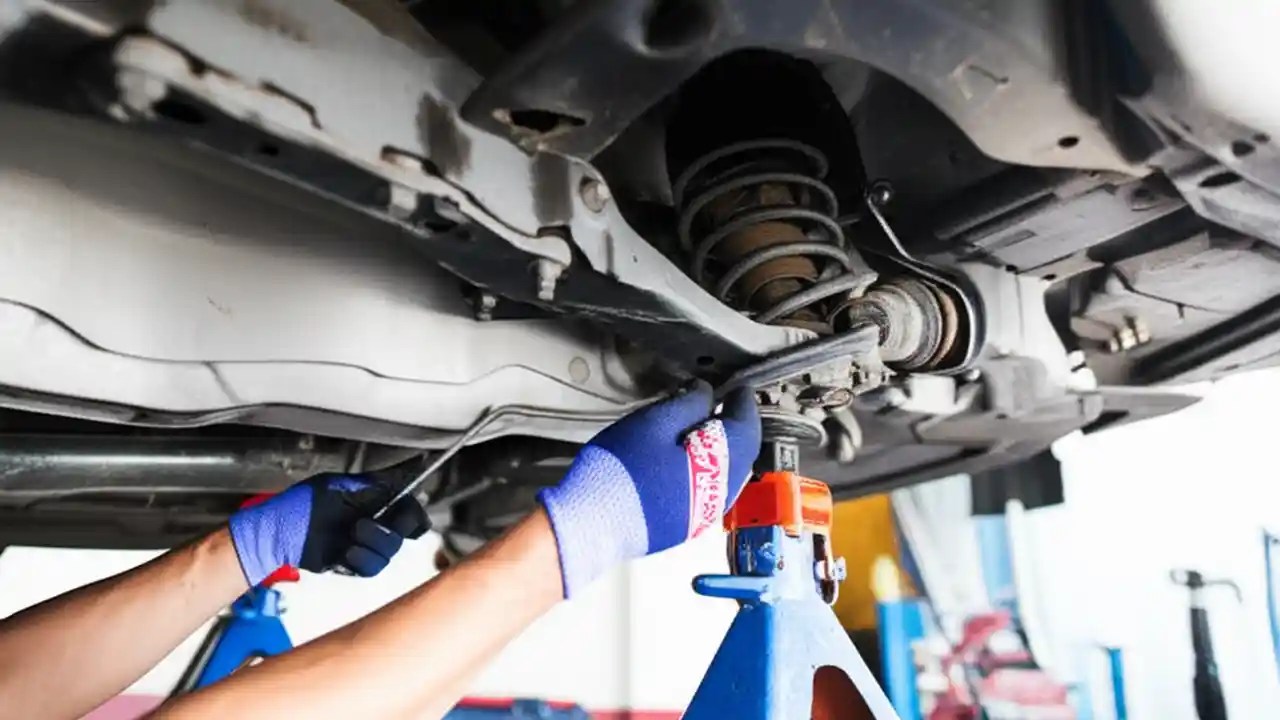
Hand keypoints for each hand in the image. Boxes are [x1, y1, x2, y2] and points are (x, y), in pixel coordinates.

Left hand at [228, 474, 429, 585]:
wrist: (278, 535)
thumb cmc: (304, 503)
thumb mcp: (341, 486)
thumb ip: (379, 482)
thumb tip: (413, 467)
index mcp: (376, 498)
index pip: (411, 506)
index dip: (414, 514)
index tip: (408, 517)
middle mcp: (375, 520)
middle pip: (405, 531)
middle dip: (387, 530)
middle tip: (362, 524)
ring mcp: (367, 543)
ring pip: (390, 551)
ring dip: (372, 544)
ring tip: (350, 537)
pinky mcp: (357, 563)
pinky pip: (373, 567)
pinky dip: (363, 560)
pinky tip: (346, 553)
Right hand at [537, 381, 760, 596]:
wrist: (593, 522)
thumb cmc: (621, 472)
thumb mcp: (655, 421)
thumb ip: (688, 403)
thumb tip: (705, 393)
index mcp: (722, 463)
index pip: (747, 424)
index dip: (743, 401)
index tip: (738, 389)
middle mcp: (722, 492)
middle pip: (743, 451)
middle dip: (734, 425)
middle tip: (721, 404)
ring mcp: (705, 513)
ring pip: (727, 473)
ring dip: (721, 449)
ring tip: (700, 429)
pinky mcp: (686, 525)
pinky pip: (708, 491)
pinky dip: (705, 470)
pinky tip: (684, 460)